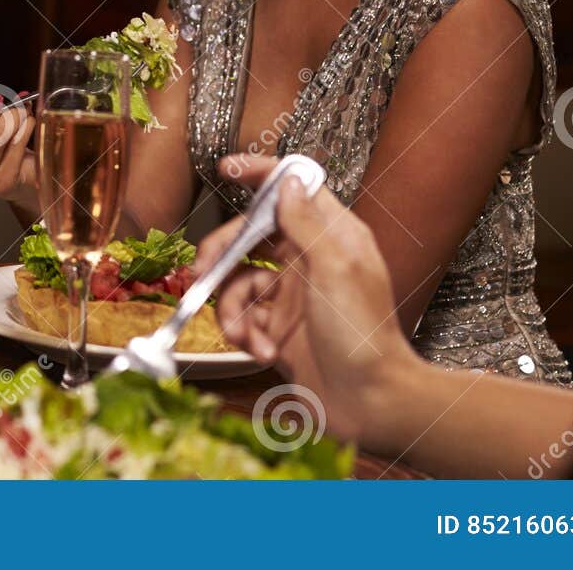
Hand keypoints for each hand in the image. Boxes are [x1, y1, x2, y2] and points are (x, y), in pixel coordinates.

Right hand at [196, 154, 417, 445]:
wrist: (372, 404)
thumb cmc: (364, 335)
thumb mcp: (336, 269)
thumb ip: (307, 223)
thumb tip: (287, 181)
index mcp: (332, 236)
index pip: (292, 189)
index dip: (259, 174)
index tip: (226, 168)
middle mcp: (309, 260)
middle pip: (249, 236)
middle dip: (221, 253)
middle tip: (200, 271)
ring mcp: (291, 297)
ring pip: (238, 281)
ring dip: (232, 307)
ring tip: (244, 333)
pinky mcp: (277, 331)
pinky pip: (243, 318)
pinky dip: (244, 334)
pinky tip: (260, 351)